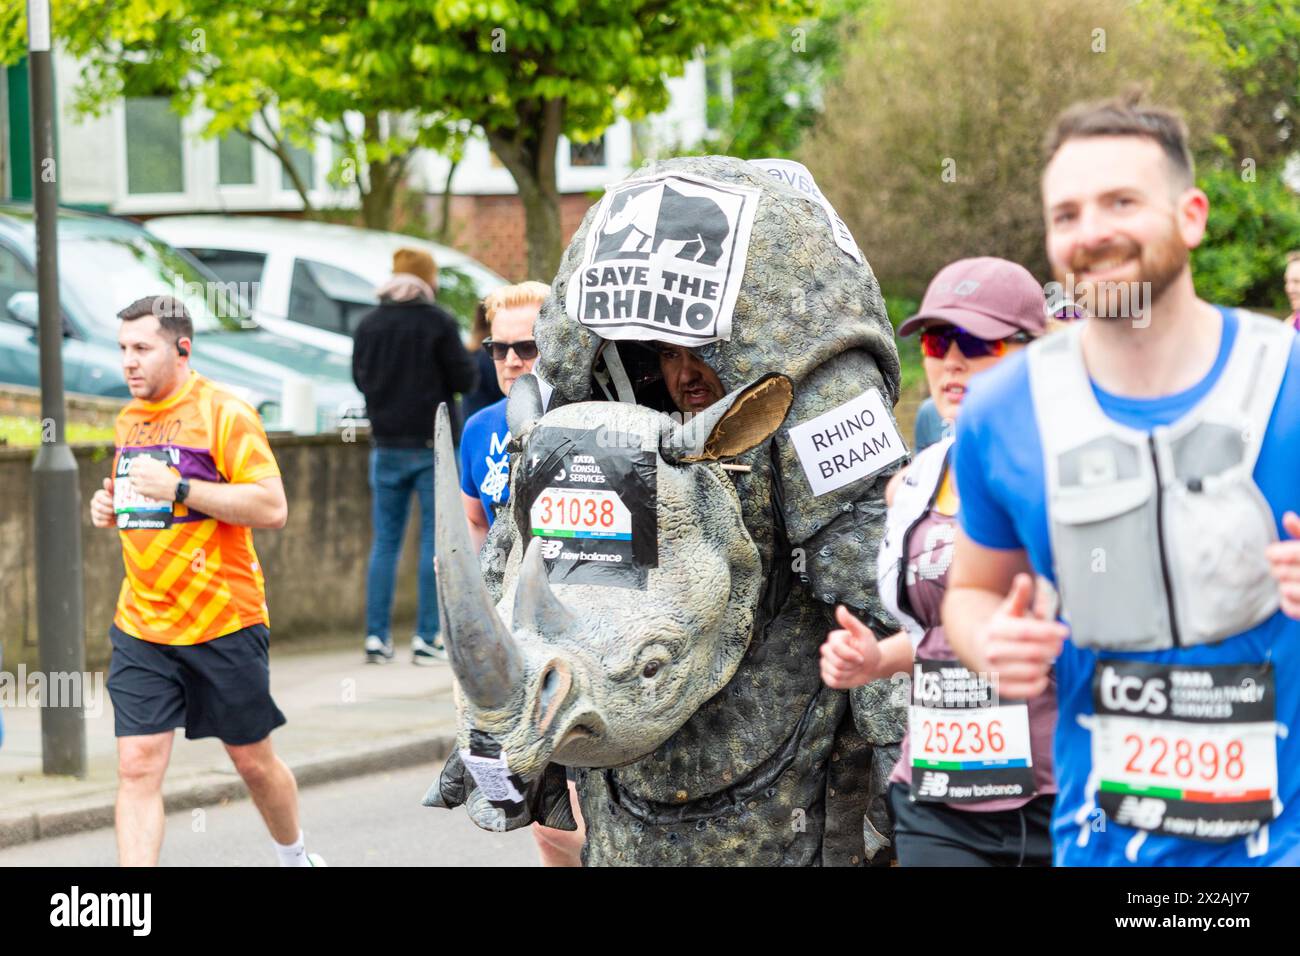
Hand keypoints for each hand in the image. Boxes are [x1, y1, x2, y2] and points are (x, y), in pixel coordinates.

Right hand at [90, 477, 115, 527]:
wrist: (122, 512)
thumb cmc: (119, 501)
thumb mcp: (117, 494)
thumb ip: (111, 487)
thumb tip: (106, 480)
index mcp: (98, 495)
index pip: (100, 497)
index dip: (108, 502)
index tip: (116, 503)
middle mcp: (94, 503)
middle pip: (99, 507)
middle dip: (109, 510)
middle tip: (117, 511)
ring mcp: (94, 512)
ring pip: (99, 515)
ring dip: (109, 516)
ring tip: (115, 515)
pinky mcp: (95, 521)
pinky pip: (98, 523)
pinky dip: (107, 523)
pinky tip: (112, 520)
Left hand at [126, 455, 178, 501]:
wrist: (173, 487)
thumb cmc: (167, 476)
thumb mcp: (159, 464)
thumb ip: (148, 460)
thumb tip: (140, 456)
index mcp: (146, 463)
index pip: (133, 461)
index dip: (135, 465)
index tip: (136, 467)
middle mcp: (142, 471)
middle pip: (131, 471)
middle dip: (135, 473)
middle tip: (139, 476)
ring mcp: (140, 480)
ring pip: (131, 480)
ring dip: (136, 481)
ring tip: (142, 482)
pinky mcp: (140, 489)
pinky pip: (134, 488)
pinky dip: (137, 488)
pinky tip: (143, 488)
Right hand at [820, 605, 883, 688]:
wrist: (873, 665)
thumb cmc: (869, 648)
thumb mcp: (863, 634)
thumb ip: (851, 622)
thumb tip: (840, 608)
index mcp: (834, 639)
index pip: (838, 650)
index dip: (852, 656)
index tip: (862, 655)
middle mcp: (827, 650)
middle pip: (836, 663)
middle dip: (852, 665)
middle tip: (859, 662)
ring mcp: (825, 664)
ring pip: (835, 674)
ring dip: (850, 674)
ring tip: (855, 668)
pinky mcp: (827, 676)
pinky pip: (832, 681)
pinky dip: (844, 681)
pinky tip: (849, 675)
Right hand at [975, 573, 1067, 700]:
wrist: (977, 648)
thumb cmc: (1002, 627)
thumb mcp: (1010, 610)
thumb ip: (1021, 596)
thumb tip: (1025, 578)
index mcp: (995, 629)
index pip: (1026, 631)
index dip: (1048, 630)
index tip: (1065, 631)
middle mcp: (991, 651)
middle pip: (1033, 652)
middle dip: (1052, 648)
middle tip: (1058, 645)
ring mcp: (994, 671)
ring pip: (1034, 670)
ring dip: (1046, 664)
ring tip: (1045, 657)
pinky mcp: (1000, 688)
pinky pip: (1029, 689)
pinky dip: (1040, 682)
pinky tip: (1040, 672)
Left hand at [1266, 511, 1299, 619]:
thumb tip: (1287, 517)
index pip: (1299, 553)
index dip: (1282, 553)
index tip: (1269, 553)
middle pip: (1290, 572)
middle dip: (1280, 570)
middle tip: (1276, 570)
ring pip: (1290, 590)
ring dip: (1285, 587)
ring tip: (1286, 584)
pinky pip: (1295, 610)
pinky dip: (1288, 605)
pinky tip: (1288, 597)